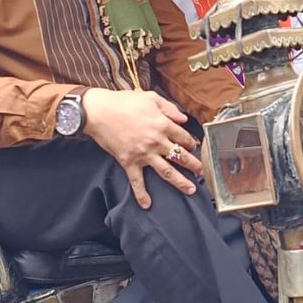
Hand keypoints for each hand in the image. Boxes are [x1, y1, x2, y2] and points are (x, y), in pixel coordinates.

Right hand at [82, 88, 201, 208]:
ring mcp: (143, 154)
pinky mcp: (129, 162)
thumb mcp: (151, 98)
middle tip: (204, 172)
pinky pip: (137, 181)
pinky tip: (147, 205)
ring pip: (166, 171)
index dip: (190, 143)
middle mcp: (156, 141)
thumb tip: (184, 119)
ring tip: (191, 189)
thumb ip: (170, 108)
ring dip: (180, 182)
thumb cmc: (124, 102)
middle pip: (180, 156)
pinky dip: (141, 194)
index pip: (183, 137)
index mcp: (162, 124)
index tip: (193, 147)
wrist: (98, 112)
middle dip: (194, 165)